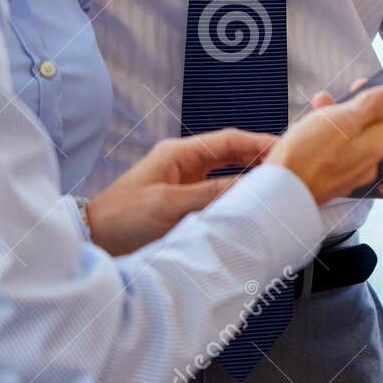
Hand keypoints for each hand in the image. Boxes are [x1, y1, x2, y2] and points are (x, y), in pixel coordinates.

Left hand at [86, 128, 276, 255]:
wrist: (94, 242)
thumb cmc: (123, 218)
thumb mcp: (170, 204)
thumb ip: (211, 194)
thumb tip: (251, 186)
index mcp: (179, 153)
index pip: (228, 141)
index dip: (259, 143)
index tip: (286, 149)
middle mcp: (182, 164)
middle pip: (230, 154)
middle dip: (259, 158)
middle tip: (288, 167)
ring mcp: (182, 183)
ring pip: (225, 175)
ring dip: (248, 179)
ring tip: (275, 185)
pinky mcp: (180, 204)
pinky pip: (215, 195)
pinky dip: (233, 197)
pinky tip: (248, 206)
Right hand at [264, 83, 382, 204]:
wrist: (278, 193)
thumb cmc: (306, 156)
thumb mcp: (342, 120)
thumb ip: (374, 106)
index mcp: (377, 144)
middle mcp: (370, 159)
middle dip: (377, 101)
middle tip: (364, 83)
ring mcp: (352, 169)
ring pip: (359, 134)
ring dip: (349, 113)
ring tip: (329, 100)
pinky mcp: (334, 175)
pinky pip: (342, 146)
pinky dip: (333, 129)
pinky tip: (316, 121)